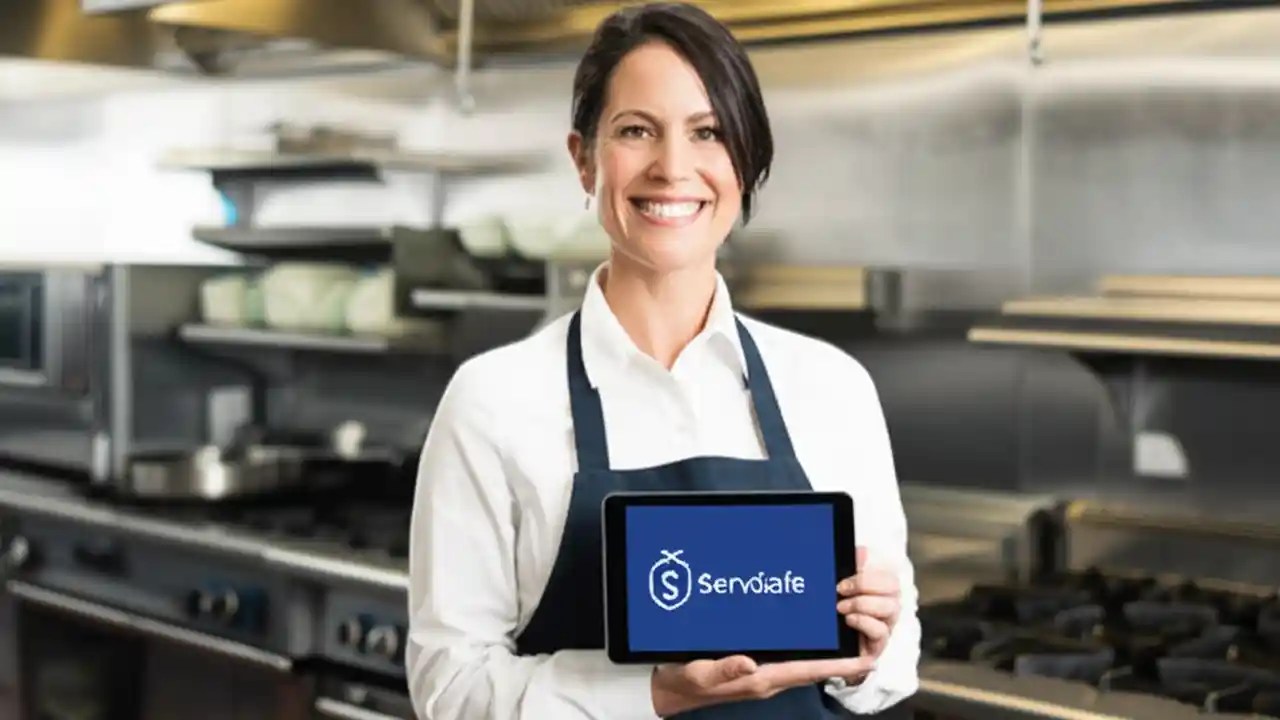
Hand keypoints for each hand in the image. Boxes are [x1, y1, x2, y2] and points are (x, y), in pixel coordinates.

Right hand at [650, 654, 875, 716]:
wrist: (670, 690)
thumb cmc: (686, 680)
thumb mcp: (701, 671)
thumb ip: (725, 668)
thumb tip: (750, 662)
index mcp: (761, 677)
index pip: (807, 670)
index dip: (837, 664)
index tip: (864, 659)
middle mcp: (767, 676)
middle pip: (812, 667)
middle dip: (840, 657)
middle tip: (865, 641)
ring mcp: (762, 673)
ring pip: (802, 662)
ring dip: (825, 652)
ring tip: (846, 635)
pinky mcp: (754, 667)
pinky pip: (788, 658)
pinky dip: (804, 649)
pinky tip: (810, 635)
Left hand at [835, 546, 899, 681]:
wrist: (821, 650)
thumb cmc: (828, 615)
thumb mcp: (834, 590)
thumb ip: (848, 570)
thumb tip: (862, 552)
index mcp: (877, 588)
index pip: (888, 568)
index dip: (873, 563)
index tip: (853, 562)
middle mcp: (886, 605)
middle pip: (893, 585)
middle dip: (866, 582)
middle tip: (841, 589)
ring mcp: (884, 626)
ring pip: (892, 607)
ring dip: (863, 603)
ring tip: (841, 608)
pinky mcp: (878, 646)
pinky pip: (882, 632)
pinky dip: (864, 622)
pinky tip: (849, 620)